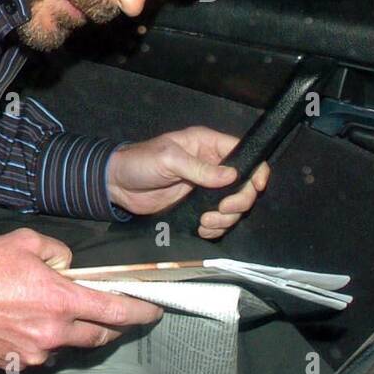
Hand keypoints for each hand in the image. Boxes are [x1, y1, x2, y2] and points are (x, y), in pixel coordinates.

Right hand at [0, 228, 162, 370]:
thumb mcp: (26, 241)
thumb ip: (58, 251)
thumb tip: (68, 263)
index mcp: (61, 300)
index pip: (115, 310)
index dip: (140, 311)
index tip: (154, 309)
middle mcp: (55, 331)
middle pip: (101, 334)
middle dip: (115, 325)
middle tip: (120, 312)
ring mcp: (38, 350)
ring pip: (74, 344)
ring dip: (80, 331)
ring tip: (71, 313)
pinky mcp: (21, 361)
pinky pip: (47, 352)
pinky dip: (52, 339)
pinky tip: (39, 323)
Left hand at [106, 126, 272, 238]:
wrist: (117, 185)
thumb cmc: (140, 162)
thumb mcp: (168, 159)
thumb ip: (199, 168)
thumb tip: (232, 176)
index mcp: (207, 145)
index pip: (243, 152)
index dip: (255, 169)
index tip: (256, 187)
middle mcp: (211, 166)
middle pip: (244, 184)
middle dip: (239, 200)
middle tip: (223, 209)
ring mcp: (205, 188)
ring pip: (233, 205)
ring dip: (225, 218)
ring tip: (205, 221)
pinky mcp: (197, 207)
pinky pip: (217, 219)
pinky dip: (215, 227)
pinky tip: (202, 228)